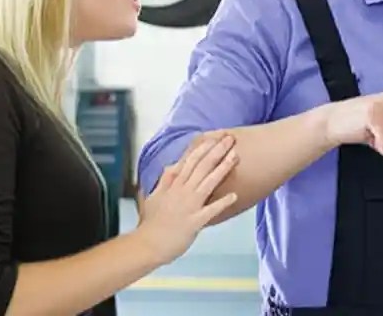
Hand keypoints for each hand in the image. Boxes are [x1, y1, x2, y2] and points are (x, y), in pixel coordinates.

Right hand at [135, 133, 238, 263]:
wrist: (147, 245)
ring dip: (222, 169)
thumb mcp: (155, 196)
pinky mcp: (194, 222)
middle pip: (201, 167)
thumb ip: (165, 180)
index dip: (203, 148)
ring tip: (235, 157)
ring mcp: (188, 206)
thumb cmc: (151, 223)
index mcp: (172, 185)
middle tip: (230, 139)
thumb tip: (172, 165)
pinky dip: (222, 203)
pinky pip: (210, 210)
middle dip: (216, 151)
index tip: (214, 137)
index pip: (189, 161)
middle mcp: (181, 192)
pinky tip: (235, 196)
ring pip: (207, 183)